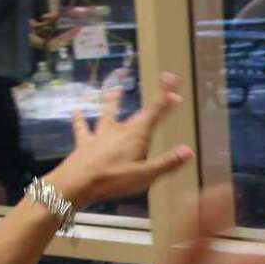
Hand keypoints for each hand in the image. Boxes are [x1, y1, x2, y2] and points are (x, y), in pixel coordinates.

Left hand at [48, 72, 193, 205]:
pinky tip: (75, 112)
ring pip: (108, 114)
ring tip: (116, 90)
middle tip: (165, 93)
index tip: (172, 80)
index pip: (155, 113)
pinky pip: (82, 129)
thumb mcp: (145, 176)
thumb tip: (189, 151)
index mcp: (136, 136)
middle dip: (154, 104)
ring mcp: (100, 135)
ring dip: (113, 102)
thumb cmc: (113, 179)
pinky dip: (79, 120)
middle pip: (139, 114)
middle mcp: (119, 130)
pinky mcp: (84, 143)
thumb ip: (167, 163)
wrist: (76, 183)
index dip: (165, 98)